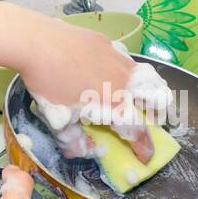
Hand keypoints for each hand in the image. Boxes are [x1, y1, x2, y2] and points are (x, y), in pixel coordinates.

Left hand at [17, 18, 157, 161]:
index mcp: (115, 106)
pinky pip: (126, 59)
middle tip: (152, 118)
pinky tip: (110, 70)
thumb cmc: (48, 85)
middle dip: (160, 112)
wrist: (37, 43)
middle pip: (159, 97)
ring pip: (147, 76)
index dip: (144, 147)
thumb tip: (87, 151)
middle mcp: (125, 82)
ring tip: (138, 94)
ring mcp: (119, 59)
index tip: (144, 155)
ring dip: (148, 89)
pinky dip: (126, 71)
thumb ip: (75, 142)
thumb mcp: (59, 123)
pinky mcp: (108, 43)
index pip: (138, 131)